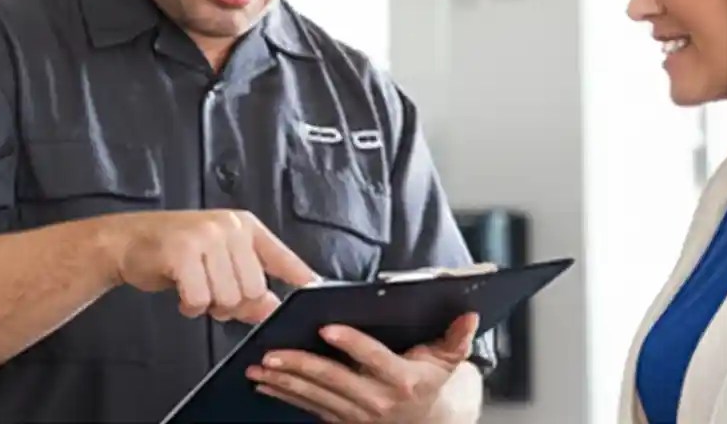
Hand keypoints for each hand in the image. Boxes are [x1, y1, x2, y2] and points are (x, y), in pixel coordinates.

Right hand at [108, 210, 317, 323]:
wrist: (127, 240)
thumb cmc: (175, 252)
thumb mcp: (217, 262)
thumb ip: (247, 284)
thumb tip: (272, 309)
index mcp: (245, 227)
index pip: (282, 256)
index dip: (301, 276)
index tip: (318, 289)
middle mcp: (230, 228)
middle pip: (253, 289)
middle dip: (233, 304)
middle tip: (211, 294)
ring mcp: (206, 237)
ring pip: (228, 297)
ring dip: (209, 306)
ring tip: (194, 289)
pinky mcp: (183, 252)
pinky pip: (200, 299)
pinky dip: (191, 306)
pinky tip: (181, 293)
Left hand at [246, 312, 479, 422]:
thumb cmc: (433, 381)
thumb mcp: (450, 360)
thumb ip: (457, 337)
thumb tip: (469, 314)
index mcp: (403, 380)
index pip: (374, 359)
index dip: (351, 344)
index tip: (326, 328)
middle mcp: (378, 400)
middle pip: (333, 381)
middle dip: (299, 366)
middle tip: (270, 352)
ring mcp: (357, 415)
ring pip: (315, 396)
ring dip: (283, 382)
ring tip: (257, 366)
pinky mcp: (342, 422)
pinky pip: (308, 408)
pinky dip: (285, 395)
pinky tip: (264, 384)